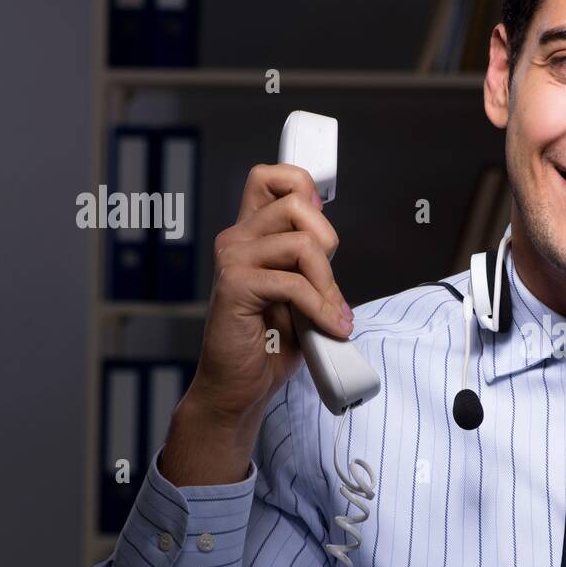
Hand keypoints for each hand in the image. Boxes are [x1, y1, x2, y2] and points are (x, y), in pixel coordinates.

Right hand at [185, 163, 353, 424]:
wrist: (241, 388)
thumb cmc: (270, 344)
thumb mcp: (301, 293)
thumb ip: (309, 260)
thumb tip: (329, 236)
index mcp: (253, 235)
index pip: (272, 178)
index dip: (304, 187)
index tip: (323, 230)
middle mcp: (238, 239)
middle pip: (296, 202)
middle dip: (328, 242)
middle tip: (330, 285)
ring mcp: (232, 260)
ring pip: (301, 243)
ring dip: (328, 284)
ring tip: (333, 315)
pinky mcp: (234, 286)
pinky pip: (293, 283)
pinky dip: (320, 309)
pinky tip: (328, 327)